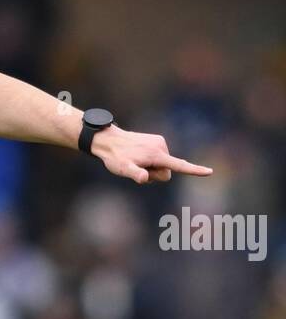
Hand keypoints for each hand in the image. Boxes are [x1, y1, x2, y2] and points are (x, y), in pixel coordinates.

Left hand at [92, 125, 212, 183]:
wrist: (109, 140)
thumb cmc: (115, 157)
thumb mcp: (123, 169)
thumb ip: (135, 174)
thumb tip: (144, 178)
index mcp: (157, 155)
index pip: (180, 165)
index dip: (194, 170)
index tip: (209, 172)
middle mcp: (162, 147)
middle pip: (168, 171)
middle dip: (156, 174)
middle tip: (137, 168)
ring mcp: (160, 143)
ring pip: (163, 165)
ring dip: (152, 167)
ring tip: (135, 161)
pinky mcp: (157, 141)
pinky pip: (160, 158)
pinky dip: (151, 160)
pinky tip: (137, 156)